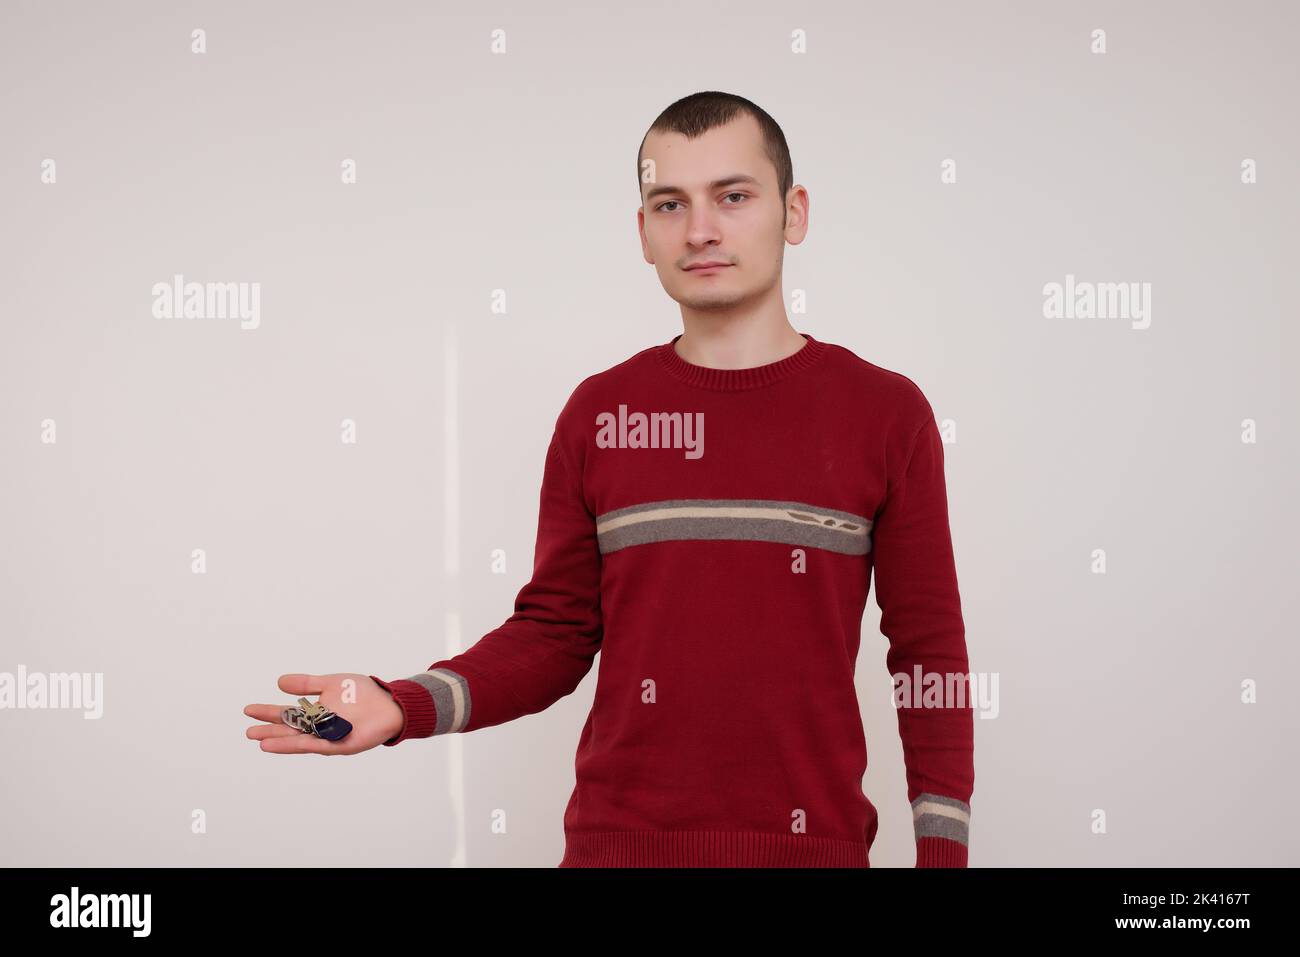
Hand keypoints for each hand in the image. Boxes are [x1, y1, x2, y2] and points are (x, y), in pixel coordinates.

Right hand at [244, 673, 403, 754]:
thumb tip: (279, 681)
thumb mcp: (330, 683)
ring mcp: (329, 737)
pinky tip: (288, 745)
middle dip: (270, 732)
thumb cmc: (363, 693)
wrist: (390, 703)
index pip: (287, 714)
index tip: (248, 710)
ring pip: (300, 741)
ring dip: (281, 742)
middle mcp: (319, 727)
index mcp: (315, 713)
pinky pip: (318, 745)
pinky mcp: (341, 744)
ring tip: (261, 743)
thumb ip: (307, 684)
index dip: (268, 713)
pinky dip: (302, 745)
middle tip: (248, 732)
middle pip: (290, 730)